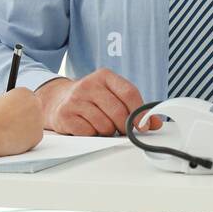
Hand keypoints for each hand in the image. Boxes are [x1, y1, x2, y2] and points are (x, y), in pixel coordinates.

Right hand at [0, 87, 43, 156]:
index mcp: (24, 92)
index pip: (24, 98)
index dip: (16, 106)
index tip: (8, 112)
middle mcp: (35, 104)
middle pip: (32, 111)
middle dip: (23, 116)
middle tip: (10, 123)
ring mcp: (39, 121)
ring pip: (32, 125)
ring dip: (24, 128)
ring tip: (8, 132)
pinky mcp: (38, 136)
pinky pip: (32, 138)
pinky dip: (24, 140)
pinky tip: (13, 140)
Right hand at [36, 69, 162, 135]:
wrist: (58, 100)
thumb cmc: (91, 99)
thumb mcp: (112, 96)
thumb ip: (134, 108)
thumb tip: (155, 123)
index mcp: (104, 76)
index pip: (129, 93)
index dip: (140, 112)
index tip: (144, 126)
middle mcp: (89, 84)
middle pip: (118, 112)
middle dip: (124, 127)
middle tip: (121, 129)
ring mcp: (75, 99)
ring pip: (104, 125)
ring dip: (107, 132)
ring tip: (101, 125)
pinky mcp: (65, 115)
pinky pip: (89, 132)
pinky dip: (92, 134)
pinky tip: (88, 127)